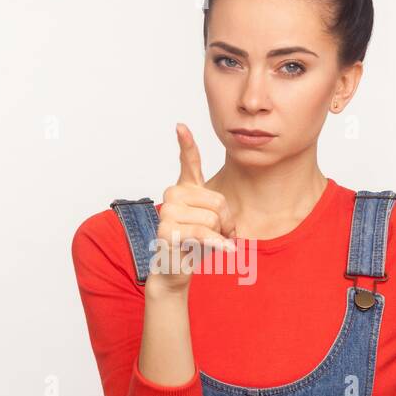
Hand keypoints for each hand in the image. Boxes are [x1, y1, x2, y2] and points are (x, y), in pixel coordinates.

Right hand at [147, 123, 237, 294]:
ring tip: (211, 244)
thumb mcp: (212, 222)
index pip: (188, 162)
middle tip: (221, 235)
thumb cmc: (195, 244)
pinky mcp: (166, 231)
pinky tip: (226, 250)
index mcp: (185, 189)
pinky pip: (202, 233)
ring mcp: (167, 211)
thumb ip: (220, 212)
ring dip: (221, 236)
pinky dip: (218, 243)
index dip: (186, 144)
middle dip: (227, 222)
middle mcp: (173, 195)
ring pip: (212, 218)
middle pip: (218, 201)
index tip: (181, 126)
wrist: (176, 269)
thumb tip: (228, 223)